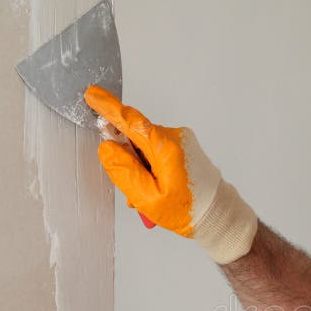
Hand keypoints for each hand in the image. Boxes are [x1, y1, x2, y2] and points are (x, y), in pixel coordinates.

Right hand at [85, 85, 257, 263]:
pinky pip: (156, 152)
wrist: (218, 215)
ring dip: (140, 170)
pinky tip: (156, 189)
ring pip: (144, 148)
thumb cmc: (188, 210)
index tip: (92, 95)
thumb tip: (107, 147)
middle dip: (128, 162)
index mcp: (166, 147)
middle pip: (135, 138)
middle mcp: (176, 137)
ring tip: (148, 197)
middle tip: (133, 191)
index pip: (131, 120)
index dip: (109, 108)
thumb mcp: (147, 197)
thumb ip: (124, 170)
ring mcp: (182, 141)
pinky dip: (151, 169)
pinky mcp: (184, 148)